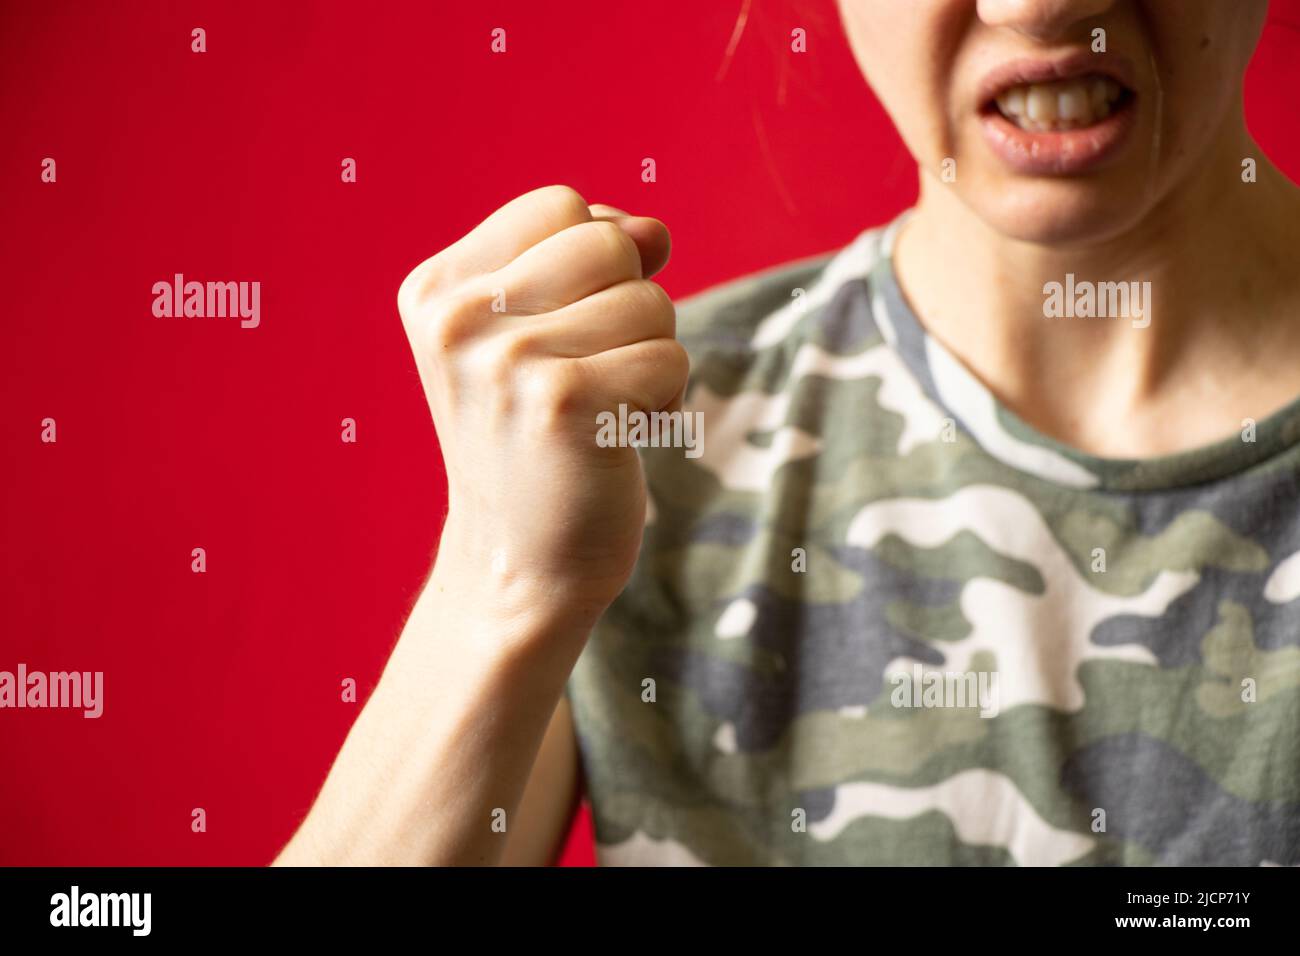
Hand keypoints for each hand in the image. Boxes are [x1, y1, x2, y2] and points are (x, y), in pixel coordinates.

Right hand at [397, 185, 684, 621]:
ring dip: (648, 359)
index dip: (596, 262)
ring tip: (598, 412)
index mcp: (435, 289)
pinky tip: (616, 441)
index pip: (562, 205)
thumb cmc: (538, 441)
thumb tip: (654, 229)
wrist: (520, 566)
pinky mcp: (563, 404)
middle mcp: (456, 318)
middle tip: (586, 377)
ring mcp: (505, 360)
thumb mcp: (538, 334)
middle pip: (610, 241)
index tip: (565, 332)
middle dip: (628, 306)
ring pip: (649, 301)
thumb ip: (588, 263)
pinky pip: (669, 359)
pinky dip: (664, 404)